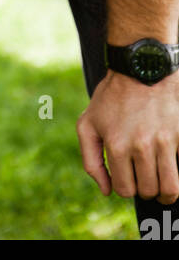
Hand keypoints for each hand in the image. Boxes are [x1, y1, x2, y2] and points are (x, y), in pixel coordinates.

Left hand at [77, 69, 178, 202]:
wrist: (141, 68)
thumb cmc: (112, 97)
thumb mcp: (88, 124)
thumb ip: (91, 160)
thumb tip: (106, 191)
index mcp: (117, 145)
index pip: (124, 190)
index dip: (125, 187)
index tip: (127, 178)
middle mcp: (141, 146)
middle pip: (148, 191)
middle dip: (144, 189)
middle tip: (143, 176)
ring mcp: (164, 140)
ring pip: (170, 188)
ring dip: (164, 190)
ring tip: (160, 182)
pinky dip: (176, 171)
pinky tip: (169, 161)